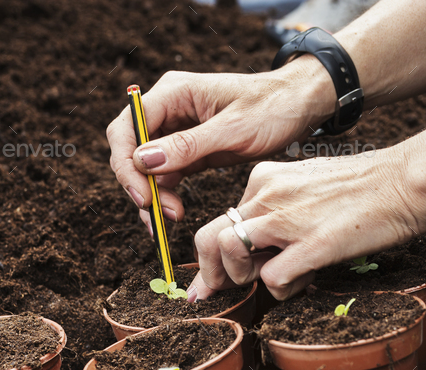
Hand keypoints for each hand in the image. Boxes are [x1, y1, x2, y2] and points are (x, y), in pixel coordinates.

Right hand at [107, 59, 334, 227]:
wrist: (299, 108)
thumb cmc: (272, 107)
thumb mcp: (233, 129)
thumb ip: (188, 145)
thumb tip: (144, 161)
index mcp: (173, 93)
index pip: (128, 127)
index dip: (126, 164)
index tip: (143, 197)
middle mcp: (168, 110)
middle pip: (130, 150)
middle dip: (139, 185)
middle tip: (158, 216)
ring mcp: (176, 131)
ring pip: (145, 169)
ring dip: (151, 196)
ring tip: (170, 219)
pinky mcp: (188, 152)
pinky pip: (165, 177)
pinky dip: (164, 197)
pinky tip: (174, 214)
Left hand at [188, 143, 425, 301]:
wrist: (406, 180)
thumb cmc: (364, 189)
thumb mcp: (307, 188)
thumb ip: (277, 213)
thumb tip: (256, 251)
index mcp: (264, 179)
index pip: (220, 221)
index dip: (214, 257)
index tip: (213, 281)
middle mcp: (266, 195)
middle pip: (208, 239)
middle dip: (213, 274)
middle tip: (228, 290)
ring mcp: (285, 219)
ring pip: (229, 254)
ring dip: (245, 278)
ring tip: (276, 277)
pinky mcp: (310, 244)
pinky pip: (272, 280)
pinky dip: (284, 290)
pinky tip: (306, 279)